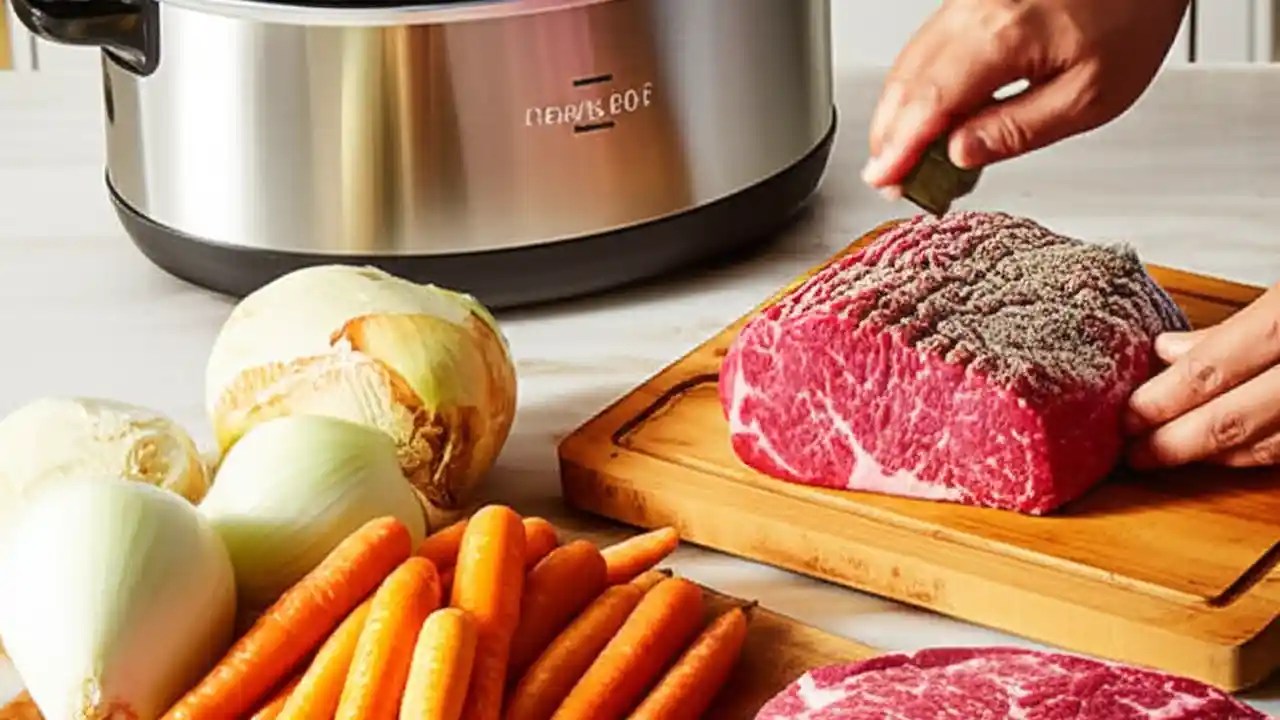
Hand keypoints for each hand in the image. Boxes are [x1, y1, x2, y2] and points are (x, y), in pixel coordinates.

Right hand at [861, 0, 1190, 194]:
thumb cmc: (1135, 12)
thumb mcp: (1093, 95)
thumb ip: (1019, 130)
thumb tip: (962, 155)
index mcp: (1001, 38)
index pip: (928, 107)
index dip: (899, 151)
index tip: (886, 183)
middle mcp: (973, 11)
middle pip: (905, 85)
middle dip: (890, 138)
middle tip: (893, 180)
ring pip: (908, 63)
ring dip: (898, 114)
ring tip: (906, 156)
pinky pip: (925, 45)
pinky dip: (916, 86)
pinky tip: (926, 113)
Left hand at [1125, 285, 1279, 468]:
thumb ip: (1232, 326)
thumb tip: (1168, 350)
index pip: (1208, 370)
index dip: (1160, 401)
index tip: (1126, 417)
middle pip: (1230, 420)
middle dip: (1173, 441)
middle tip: (1133, 450)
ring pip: (1263, 445)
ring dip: (1210, 454)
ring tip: (1168, 452)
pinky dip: (1252, 452)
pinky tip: (1222, 451)